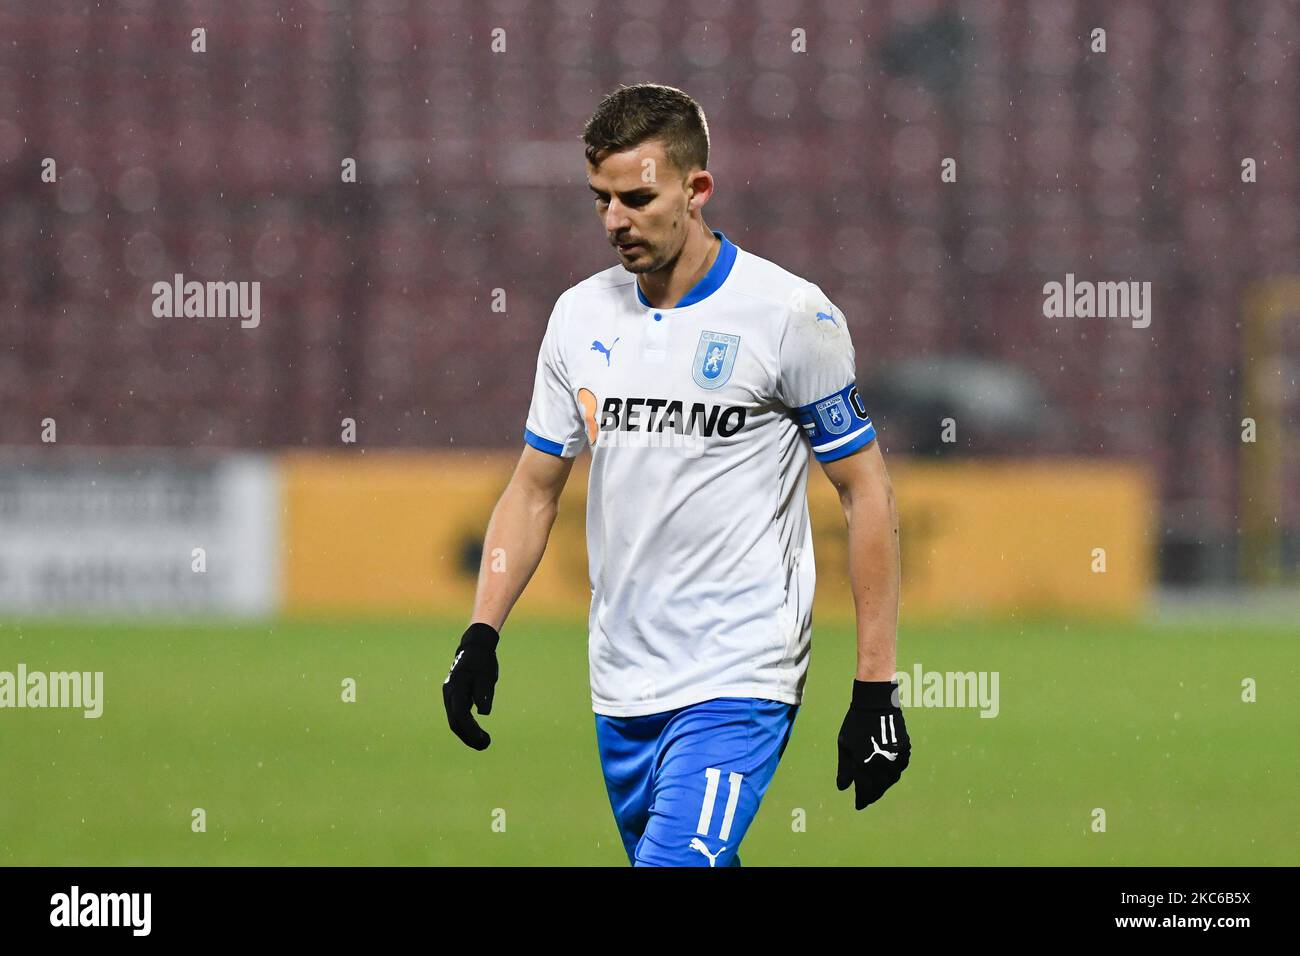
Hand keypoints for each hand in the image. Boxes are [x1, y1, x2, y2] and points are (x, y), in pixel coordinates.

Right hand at [442, 622, 499, 750]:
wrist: (475, 648)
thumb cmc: (482, 661)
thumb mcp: (487, 675)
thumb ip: (484, 693)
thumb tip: (483, 712)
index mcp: (457, 688)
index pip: (461, 715)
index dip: (471, 730)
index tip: (484, 740)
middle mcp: (450, 694)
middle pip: (455, 722)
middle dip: (469, 737)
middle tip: (485, 745)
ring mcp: (450, 696)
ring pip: (455, 720)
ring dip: (467, 734)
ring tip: (484, 742)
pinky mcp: (454, 697)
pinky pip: (457, 716)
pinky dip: (466, 726)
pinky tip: (477, 733)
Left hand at [836, 680, 909, 809]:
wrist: (876, 704)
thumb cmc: (855, 724)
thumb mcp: (845, 746)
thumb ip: (844, 769)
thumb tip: (842, 788)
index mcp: (864, 763)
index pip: (864, 790)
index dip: (861, 799)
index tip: (858, 805)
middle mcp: (881, 763)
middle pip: (879, 788)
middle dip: (872, 795)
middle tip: (867, 799)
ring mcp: (895, 757)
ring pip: (891, 780)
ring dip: (883, 786)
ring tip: (876, 788)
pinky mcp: (904, 750)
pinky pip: (900, 768)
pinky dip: (893, 774)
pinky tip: (887, 775)